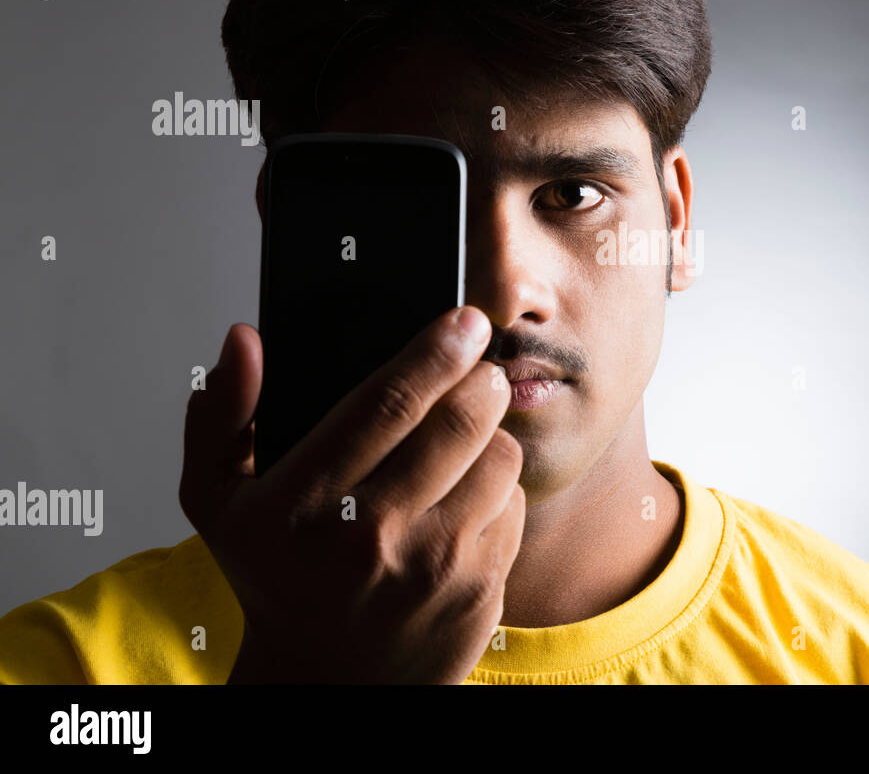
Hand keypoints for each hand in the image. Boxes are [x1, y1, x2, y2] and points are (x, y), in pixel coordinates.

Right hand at [180, 305, 524, 683]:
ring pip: (500, 459)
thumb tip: (245, 339)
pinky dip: (498, 492)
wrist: (323, 685)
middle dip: (481, 380)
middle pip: (462, 421)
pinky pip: (514, 508)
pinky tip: (466, 500)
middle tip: (477, 370)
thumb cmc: (277, 581)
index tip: (465, 320)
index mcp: (305, 503)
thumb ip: (222, 416)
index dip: (436, 350)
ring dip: (492, 436)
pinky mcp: (479, 591)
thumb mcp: (218, 504)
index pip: (388, 403)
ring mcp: (432, 568)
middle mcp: (371, 536)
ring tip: (466, 440)